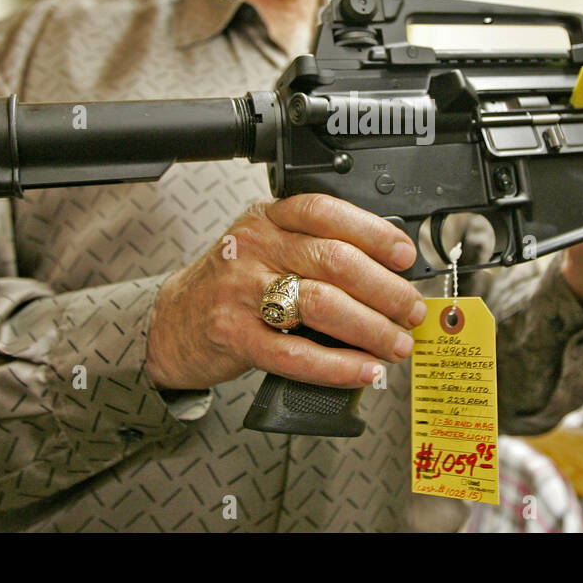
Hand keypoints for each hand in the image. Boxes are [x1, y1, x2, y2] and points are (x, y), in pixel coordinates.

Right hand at [145, 194, 426, 390]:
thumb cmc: (232, 285)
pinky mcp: (234, 334)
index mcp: (269, 218)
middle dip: (385, 289)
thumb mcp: (266, 248)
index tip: (406, 257)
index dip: (374, 233)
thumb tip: (387, 274)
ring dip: (370, 328)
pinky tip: (362, 370)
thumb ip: (312, 249)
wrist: (172, 323)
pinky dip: (337, 365)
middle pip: (335, 261)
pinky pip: (296, 352)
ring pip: (322, 304)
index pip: (328, 212)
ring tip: (396, 344)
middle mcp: (255, 247)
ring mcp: (242, 291)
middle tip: (410, 311)